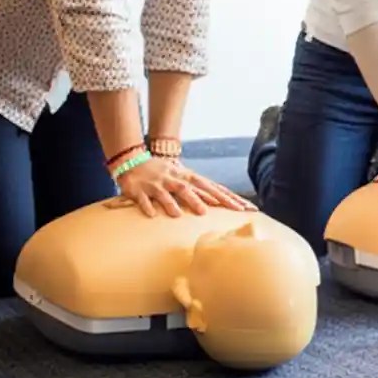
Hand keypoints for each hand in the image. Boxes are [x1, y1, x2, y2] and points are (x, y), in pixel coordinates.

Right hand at [118, 157, 257, 217]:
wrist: (133, 161)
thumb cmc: (163, 172)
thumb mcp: (183, 177)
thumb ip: (199, 189)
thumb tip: (220, 200)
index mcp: (187, 177)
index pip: (211, 187)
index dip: (228, 197)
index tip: (244, 207)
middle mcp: (175, 179)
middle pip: (194, 189)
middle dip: (210, 200)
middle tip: (224, 212)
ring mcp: (157, 185)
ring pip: (171, 193)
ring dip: (180, 203)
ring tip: (191, 214)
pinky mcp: (139, 191)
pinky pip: (144, 200)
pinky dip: (148, 207)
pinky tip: (153, 216)